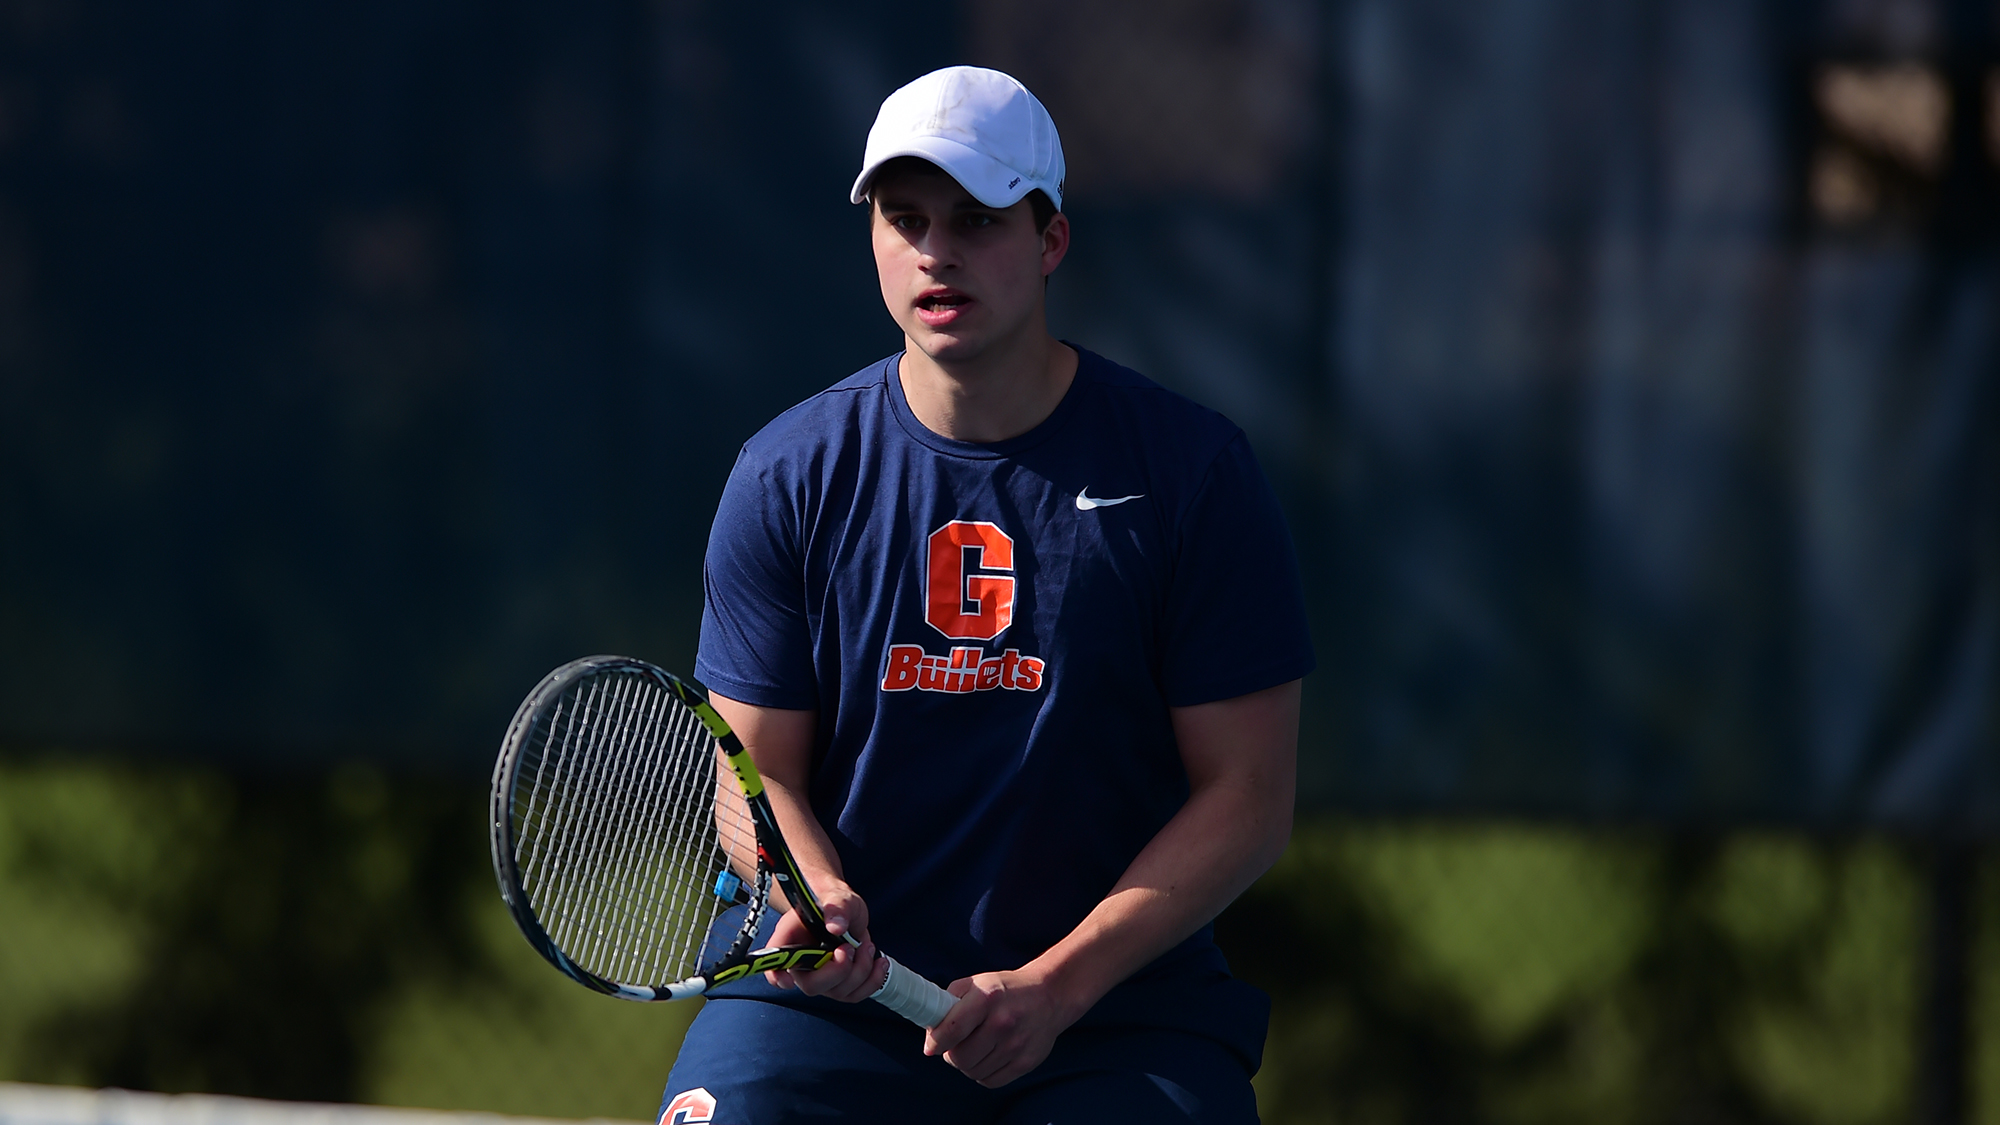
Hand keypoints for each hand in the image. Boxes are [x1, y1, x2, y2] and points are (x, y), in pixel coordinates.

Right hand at [762, 879, 886, 1002]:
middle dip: (837, 970)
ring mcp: (822, 978)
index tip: (789, 980)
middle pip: (811, 986)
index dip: (778, 977)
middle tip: (849, 948)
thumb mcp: (836, 897)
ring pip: (838, 992)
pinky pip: (855, 995)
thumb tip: (836, 926)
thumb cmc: (832, 901)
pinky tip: (879, 963)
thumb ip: (835, 907)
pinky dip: (872, 980)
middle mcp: (802, 965)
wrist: (845, 910)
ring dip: (860, 969)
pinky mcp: (840, 984)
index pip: (774, 965)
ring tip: (866, 945)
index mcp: (790, 941)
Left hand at [923, 968, 1078, 1087]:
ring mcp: (1016, 1044)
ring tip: (975, 1048)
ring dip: (967, 1064)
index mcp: (987, 997)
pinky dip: (983, 1073)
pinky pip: (990, 1081)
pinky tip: (989, 1057)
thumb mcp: (977, 983)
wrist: (1049, 996)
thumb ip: (949, 1002)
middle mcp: (1002, 1022)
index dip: (936, 1042)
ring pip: (973, 1072)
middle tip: (956, 1045)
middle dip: (952, 1054)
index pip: (951, 1029)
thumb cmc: (1006, 990)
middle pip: (960, 1057)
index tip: (932, 1046)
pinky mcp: (1025, 1062)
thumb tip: (931, 1034)